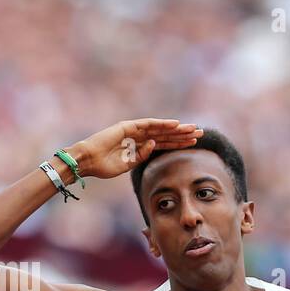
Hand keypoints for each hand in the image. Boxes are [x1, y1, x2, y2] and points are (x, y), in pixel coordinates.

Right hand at [69, 119, 202, 180]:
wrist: (88, 161)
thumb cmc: (104, 166)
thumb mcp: (128, 165)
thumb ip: (142, 155)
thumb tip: (155, 145)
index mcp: (140, 147)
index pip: (164, 144)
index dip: (179, 143)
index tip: (194, 143)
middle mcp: (139, 136)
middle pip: (166, 134)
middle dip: (183, 134)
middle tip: (201, 133)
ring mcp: (134, 130)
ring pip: (160, 128)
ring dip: (177, 128)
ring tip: (193, 128)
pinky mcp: (128, 126)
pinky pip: (148, 124)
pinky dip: (162, 124)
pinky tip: (176, 124)